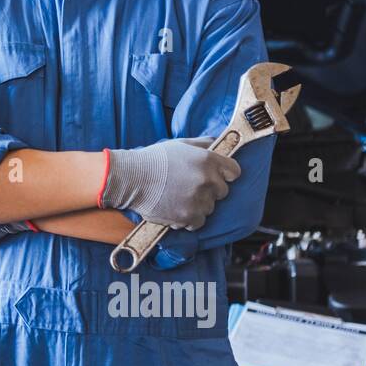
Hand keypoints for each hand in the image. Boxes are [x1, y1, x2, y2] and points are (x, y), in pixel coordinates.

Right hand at [99, 136, 239, 229]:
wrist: (131, 178)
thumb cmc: (154, 159)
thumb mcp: (180, 144)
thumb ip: (203, 143)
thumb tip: (218, 143)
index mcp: (208, 160)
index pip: (235, 172)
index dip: (226, 174)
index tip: (216, 176)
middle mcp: (207, 180)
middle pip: (223, 191)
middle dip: (210, 190)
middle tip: (190, 187)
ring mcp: (199, 199)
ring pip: (210, 207)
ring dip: (198, 204)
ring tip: (179, 197)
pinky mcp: (189, 216)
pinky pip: (199, 222)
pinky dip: (189, 218)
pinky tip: (176, 208)